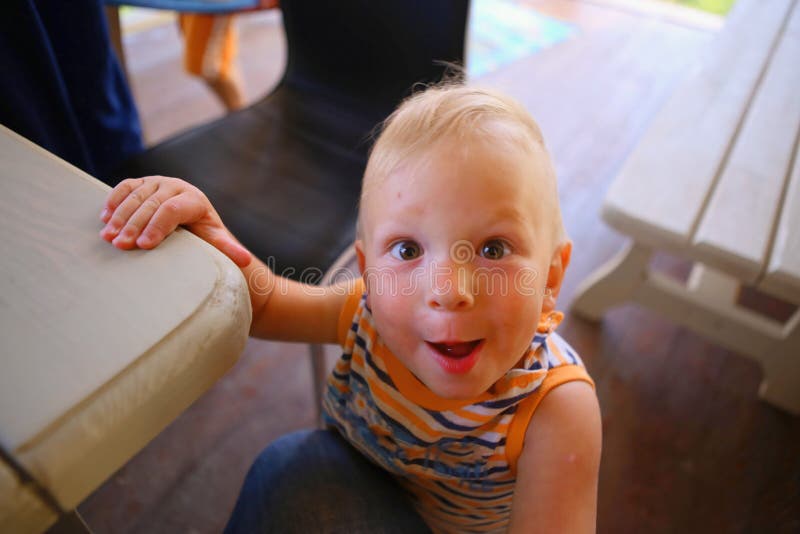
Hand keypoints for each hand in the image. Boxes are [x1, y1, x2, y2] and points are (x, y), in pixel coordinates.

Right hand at [100, 176, 251, 267]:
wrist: (193, 219)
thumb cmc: (203, 234)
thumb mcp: (215, 241)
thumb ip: (227, 248)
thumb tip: (246, 260)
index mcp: (194, 199)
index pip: (173, 209)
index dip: (157, 226)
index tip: (144, 245)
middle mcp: (176, 186)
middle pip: (151, 203)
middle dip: (134, 225)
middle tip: (120, 245)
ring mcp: (157, 182)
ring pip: (136, 196)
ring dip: (119, 216)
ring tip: (108, 236)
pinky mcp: (142, 183)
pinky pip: (125, 187)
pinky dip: (113, 201)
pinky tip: (104, 218)